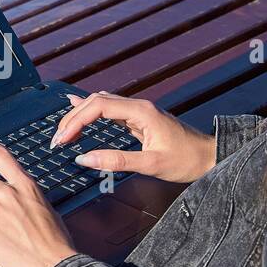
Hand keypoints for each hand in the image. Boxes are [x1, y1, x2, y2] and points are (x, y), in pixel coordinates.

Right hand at [50, 91, 215, 182]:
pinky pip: (109, 109)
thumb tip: (85, 159)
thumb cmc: (186, 160)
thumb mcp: (151, 164)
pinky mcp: (139, 118)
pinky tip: (78, 108)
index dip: (76, 121)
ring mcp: (138, 110)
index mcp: (141, 111)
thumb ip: (117, 161)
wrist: (209, 156)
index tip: (62, 140)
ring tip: (63, 132)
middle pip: (95, 101)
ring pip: (101, 103)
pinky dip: (90, 110)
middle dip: (72, 118)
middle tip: (57, 140)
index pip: (98, 107)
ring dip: (80, 115)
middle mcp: (138, 106)